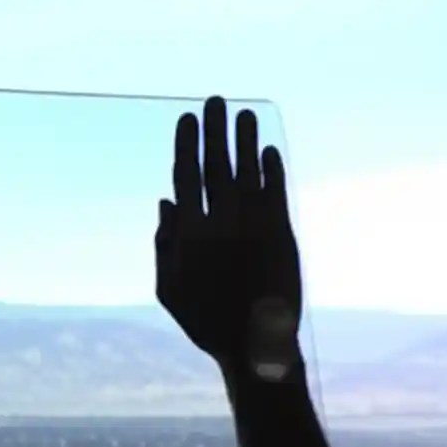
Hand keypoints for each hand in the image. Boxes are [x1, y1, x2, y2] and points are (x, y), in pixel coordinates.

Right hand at [155, 96, 301, 380]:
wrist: (257, 346)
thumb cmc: (205, 321)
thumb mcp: (168, 289)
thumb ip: (164, 244)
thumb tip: (166, 201)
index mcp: (190, 234)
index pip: (186, 176)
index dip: (187, 144)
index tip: (187, 118)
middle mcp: (222, 223)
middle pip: (216, 164)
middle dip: (214, 130)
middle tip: (215, 100)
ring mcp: (254, 226)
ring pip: (248, 171)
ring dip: (246, 139)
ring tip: (245, 113)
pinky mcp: (282, 234)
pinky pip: (276, 192)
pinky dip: (272, 169)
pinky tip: (269, 150)